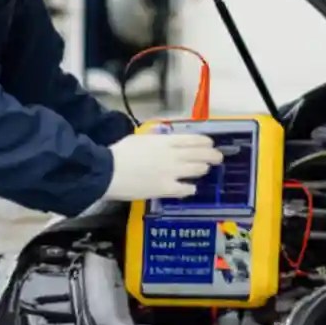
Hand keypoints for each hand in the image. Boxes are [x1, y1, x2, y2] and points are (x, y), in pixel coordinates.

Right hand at [103, 133, 223, 200]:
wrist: (108, 172)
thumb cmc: (119, 154)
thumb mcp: (138, 139)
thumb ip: (153, 138)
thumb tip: (161, 135)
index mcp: (164, 141)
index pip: (192, 139)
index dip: (205, 142)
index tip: (211, 143)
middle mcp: (173, 155)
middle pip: (200, 154)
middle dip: (212, 155)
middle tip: (217, 157)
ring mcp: (172, 172)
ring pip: (198, 170)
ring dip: (203, 169)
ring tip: (204, 170)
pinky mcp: (166, 189)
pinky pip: (186, 189)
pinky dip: (190, 188)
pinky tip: (190, 188)